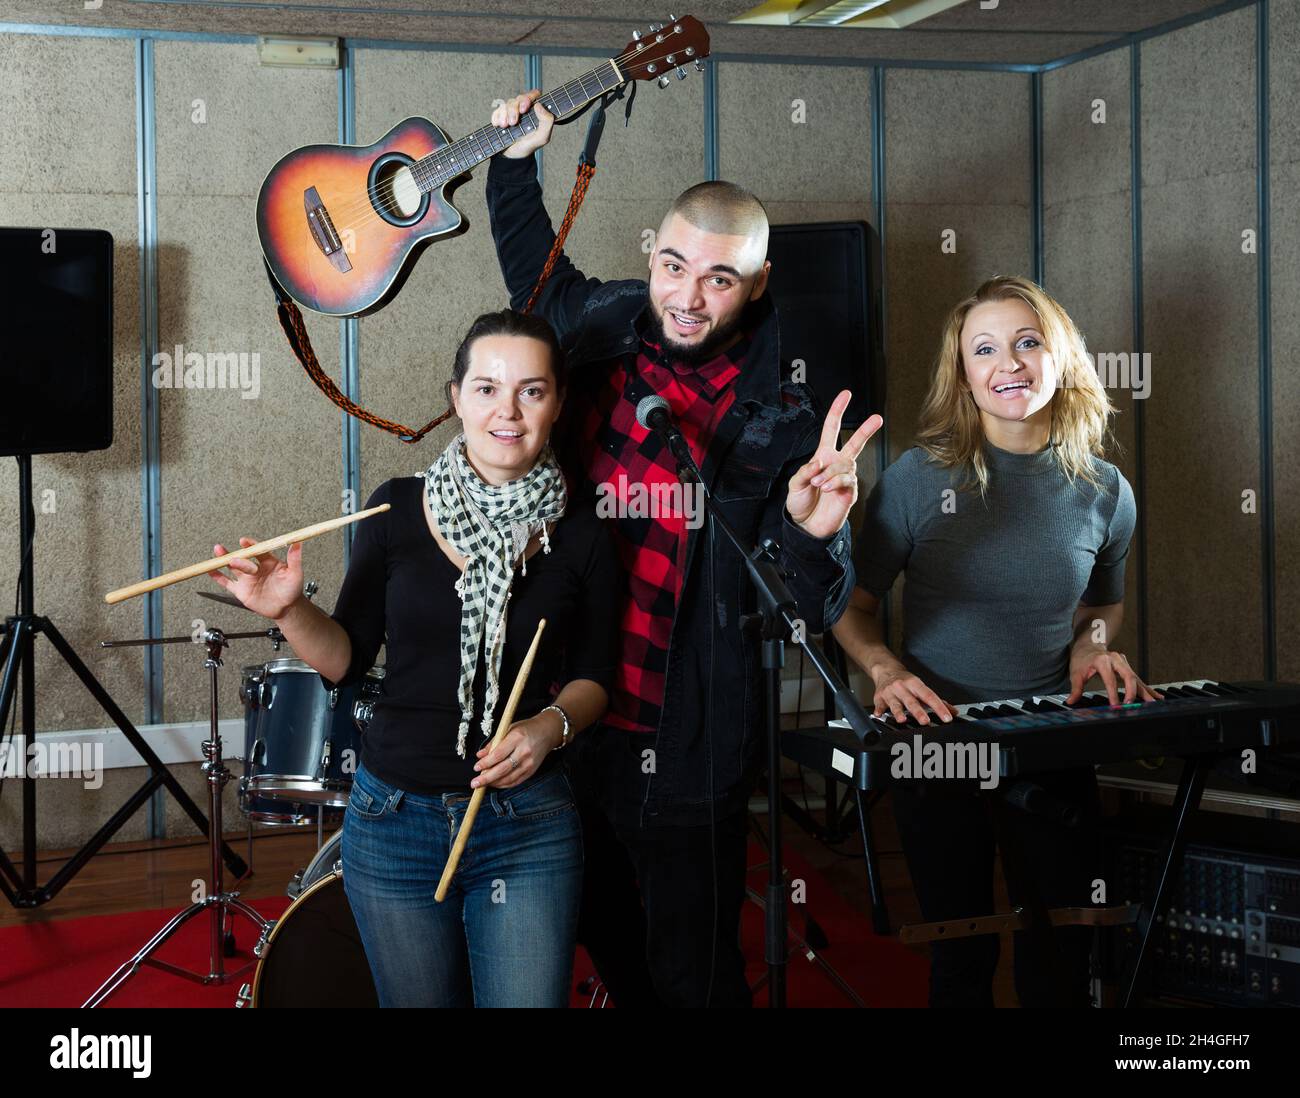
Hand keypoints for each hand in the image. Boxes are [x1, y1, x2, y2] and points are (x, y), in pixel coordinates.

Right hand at [208, 537, 303, 620]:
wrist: (287, 609)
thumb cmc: (292, 590)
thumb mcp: (295, 573)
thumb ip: (294, 559)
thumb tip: (298, 542)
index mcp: (268, 561)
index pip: (257, 550)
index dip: (251, 545)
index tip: (245, 541)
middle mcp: (255, 568)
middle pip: (243, 558)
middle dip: (237, 556)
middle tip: (233, 558)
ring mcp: (247, 579)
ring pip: (232, 567)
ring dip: (224, 558)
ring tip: (218, 550)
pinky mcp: (241, 590)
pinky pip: (227, 583)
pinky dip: (218, 577)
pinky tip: (210, 570)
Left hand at [472, 710, 562, 788]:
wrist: (548, 732)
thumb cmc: (526, 729)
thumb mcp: (508, 729)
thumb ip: (494, 743)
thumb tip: (479, 755)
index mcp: (517, 738)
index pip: (498, 754)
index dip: (486, 763)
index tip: (476, 767)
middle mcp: (524, 751)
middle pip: (502, 769)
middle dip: (486, 778)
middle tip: (475, 783)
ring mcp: (529, 763)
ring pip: (508, 778)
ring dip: (494, 783)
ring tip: (483, 784)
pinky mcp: (532, 771)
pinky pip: (516, 781)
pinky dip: (504, 784)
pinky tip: (495, 783)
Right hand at [493, 89, 553, 158]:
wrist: (513, 156)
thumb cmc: (529, 145)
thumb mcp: (543, 137)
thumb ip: (547, 122)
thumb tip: (539, 105)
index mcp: (535, 111)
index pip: (534, 95)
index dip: (529, 97)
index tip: (524, 109)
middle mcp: (524, 109)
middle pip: (518, 98)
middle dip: (513, 109)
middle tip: (513, 122)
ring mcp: (512, 112)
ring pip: (507, 103)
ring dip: (505, 114)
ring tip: (506, 126)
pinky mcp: (501, 116)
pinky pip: (497, 110)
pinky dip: (496, 117)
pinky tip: (498, 125)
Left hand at [786, 391, 882, 539]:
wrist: (807, 526)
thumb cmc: (800, 503)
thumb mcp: (795, 485)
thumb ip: (804, 472)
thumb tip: (818, 463)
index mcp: (823, 457)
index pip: (832, 430)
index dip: (838, 411)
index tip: (846, 395)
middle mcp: (836, 464)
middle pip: (855, 443)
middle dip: (866, 430)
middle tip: (877, 418)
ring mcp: (845, 477)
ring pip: (846, 465)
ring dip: (831, 473)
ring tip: (819, 484)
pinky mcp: (850, 491)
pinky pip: (847, 480)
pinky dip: (836, 482)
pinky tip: (828, 488)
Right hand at [871, 662, 954, 725]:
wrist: (886, 670)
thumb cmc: (906, 681)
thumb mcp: (921, 687)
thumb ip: (937, 701)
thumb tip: (953, 712)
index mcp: (915, 684)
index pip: (929, 696)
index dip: (938, 707)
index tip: (946, 717)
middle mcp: (902, 687)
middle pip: (911, 701)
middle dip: (918, 711)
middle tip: (925, 721)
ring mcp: (890, 692)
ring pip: (895, 703)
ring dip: (898, 712)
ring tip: (902, 720)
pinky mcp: (879, 697)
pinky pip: (879, 705)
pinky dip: (879, 710)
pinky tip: (879, 715)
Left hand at [1066, 644, 1161, 705]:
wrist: (1088, 646)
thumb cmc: (1082, 660)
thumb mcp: (1076, 673)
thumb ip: (1075, 688)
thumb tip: (1070, 701)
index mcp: (1102, 660)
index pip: (1109, 679)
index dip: (1113, 693)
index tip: (1115, 705)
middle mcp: (1115, 659)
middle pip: (1128, 675)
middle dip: (1132, 691)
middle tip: (1131, 704)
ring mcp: (1123, 662)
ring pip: (1136, 677)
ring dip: (1144, 691)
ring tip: (1153, 702)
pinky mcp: (1127, 667)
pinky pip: (1137, 679)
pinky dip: (1146, 688)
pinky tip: (1155, 696)